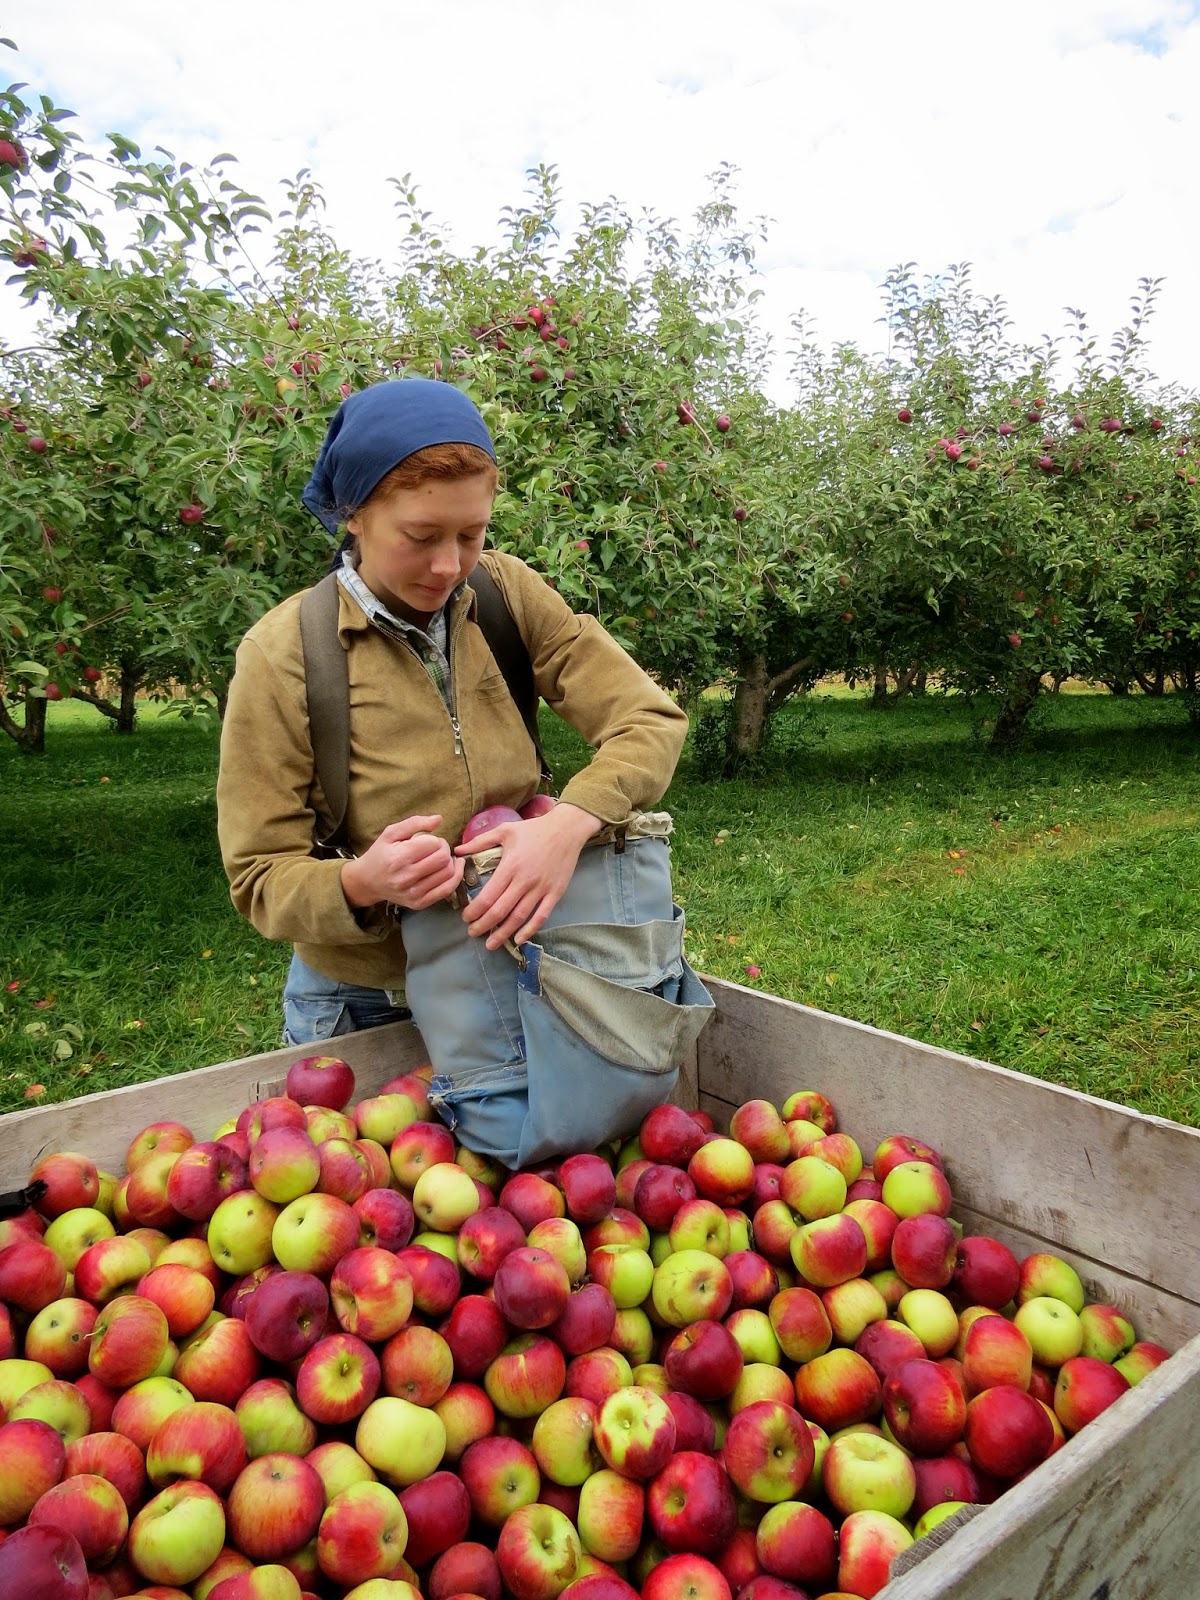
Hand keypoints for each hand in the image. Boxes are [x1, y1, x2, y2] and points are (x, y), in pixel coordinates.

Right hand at [341, 815, 464, 910]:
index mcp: (398, 858)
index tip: (430, 840)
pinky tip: (453, 868)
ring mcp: (413, 893)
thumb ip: (415, 823)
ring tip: (440, 858)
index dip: (436, 839)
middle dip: (444, 849)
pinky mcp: (419, 903)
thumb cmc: (380, 854)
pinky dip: (455, 877)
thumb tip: (439, 819)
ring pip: (448, 873)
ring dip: (449, 862)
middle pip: (443, 859)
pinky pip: (447, 890)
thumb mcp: (391, 833)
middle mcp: (406, 877)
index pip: (433, 844)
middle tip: (437, 848)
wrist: (367, 882)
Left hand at [455, 802, 602, 949]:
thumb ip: (480, 841)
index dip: (474, 911)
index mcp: (510, 866)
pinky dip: (529, 930)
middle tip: (472, 932)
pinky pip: (541, 916)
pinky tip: (518, 939)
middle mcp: (524, 881)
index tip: (466, 918)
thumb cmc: (533, 830)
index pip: (487, 896)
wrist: (566, 829)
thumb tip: (457, 850)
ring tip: (490, 944)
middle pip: (500, 911)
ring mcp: (541, 889)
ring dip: (503, 933)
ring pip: (519, 917)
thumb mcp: (504, 830)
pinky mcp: (555, 893)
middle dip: (483, 925)